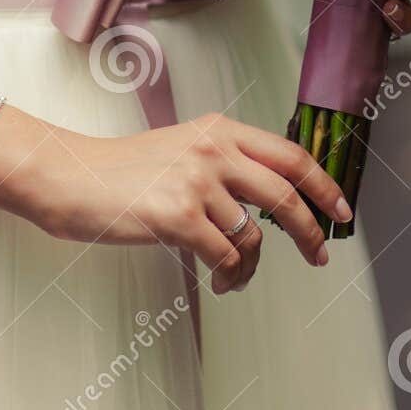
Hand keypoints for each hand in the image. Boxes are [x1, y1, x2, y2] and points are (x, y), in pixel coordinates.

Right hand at [0, 113, 350, 293]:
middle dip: (310, 230)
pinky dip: (229, 275)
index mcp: (220, 130)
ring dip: (251, 267)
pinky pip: (226, 256)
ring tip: (234, 277)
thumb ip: (225, 162)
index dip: (324, 185)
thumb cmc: (120, 170)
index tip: (341, 210)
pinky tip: (217, 280)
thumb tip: (273, 197)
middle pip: (287, 195)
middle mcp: (214, 150)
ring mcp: (197, 182)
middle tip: (319, 254)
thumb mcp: (182, 147)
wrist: (69, 177)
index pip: (291, 155)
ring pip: (254, 236)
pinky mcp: (178, 216)